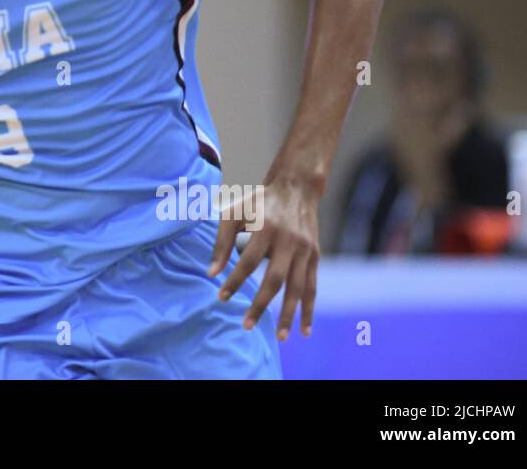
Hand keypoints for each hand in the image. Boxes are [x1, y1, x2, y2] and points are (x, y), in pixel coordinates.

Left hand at [208, 175, 320, 340]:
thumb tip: (211, 273)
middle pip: (275, 279)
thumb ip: (221, 241)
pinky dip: (308, 309)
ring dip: (288, 314)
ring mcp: (305, 250)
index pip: (248, 261)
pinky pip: (312, 287)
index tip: (221, 297)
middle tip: (246, 325)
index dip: (234, 280)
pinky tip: (304, 329)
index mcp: (266, 228)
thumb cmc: (258, 203)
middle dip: (260, 304)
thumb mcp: (234, 212)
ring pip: (297, 288)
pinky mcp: (315, 257)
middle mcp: (288, 240)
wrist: (296, 189)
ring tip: (280, 337)